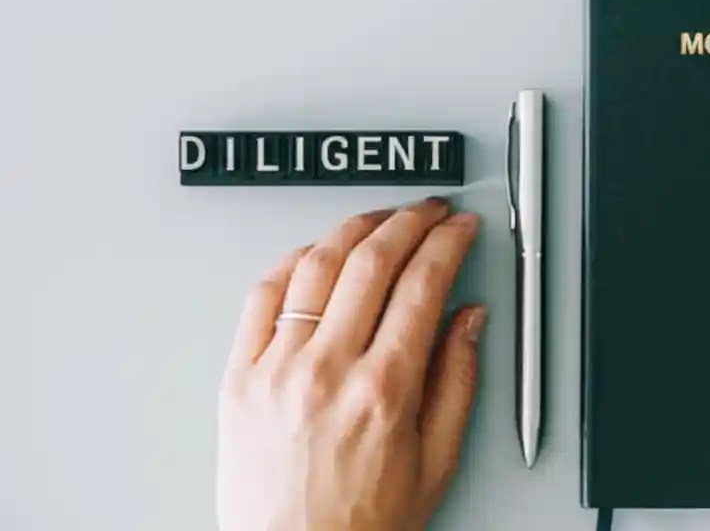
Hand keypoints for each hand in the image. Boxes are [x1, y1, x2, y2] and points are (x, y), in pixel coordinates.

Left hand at [217, 198, 484, 530]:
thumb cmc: (360, 523)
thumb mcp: (436, 461)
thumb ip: (459, 381)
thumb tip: (470, 321)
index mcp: (385, 392)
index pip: (423, 285)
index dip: (448, 243)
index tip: (459, 230)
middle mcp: (328, 372)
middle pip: (373, 261)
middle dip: (410, 221)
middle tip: (428, 212)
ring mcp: (277, 369)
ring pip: (317, 264)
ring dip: (355, 228)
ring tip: (379, 219)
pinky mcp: (238, 377)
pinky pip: (262, 295)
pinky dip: (292, 261)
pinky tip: (316, 251)